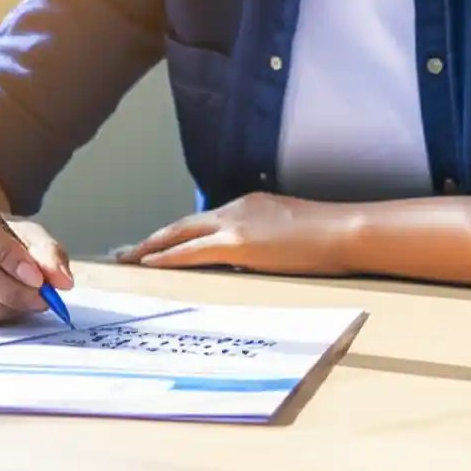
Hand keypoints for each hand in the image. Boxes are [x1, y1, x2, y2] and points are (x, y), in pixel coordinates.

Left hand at [114, 192, 357, 274]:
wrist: (345, 230)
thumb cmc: (329, 238)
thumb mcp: (290, 234)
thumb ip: (267, 242)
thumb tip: (256, 259)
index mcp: (249, 206)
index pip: (205, 222)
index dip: (178, 234)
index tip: (158, 244)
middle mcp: (236, 209)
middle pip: (183, 224)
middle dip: (152, 239)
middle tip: (124, 252)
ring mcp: (236, 224)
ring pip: (180, 234)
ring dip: (150, 248)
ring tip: (126, 260)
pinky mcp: (239, 243)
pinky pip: (192, 251)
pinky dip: (167, 257)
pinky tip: (148, 265)